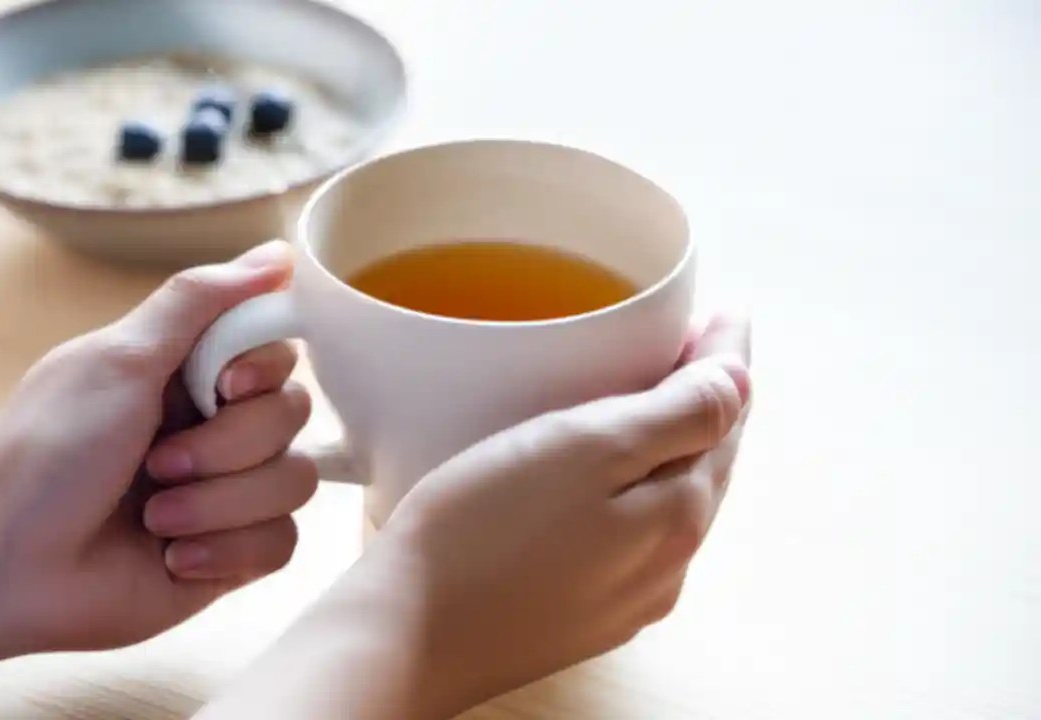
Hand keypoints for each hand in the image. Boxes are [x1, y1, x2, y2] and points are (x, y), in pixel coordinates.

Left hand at [0, 240, 316, 651]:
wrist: (4, 567)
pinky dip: (224, 551)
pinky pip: (281, 542)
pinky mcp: (230, 556)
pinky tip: (171, 558)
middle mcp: (212, 428)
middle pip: (292, 416)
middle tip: (157, 463)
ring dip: (219, 503)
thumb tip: (279, 252)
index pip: (277, 351)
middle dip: (226, 446)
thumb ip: (200, 300)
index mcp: (185, 374)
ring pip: (293, 482)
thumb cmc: (46, 455)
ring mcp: (224, 494)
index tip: (227, 384)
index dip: (264, 369)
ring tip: (154, 517)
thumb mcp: (119, 358)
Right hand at [197, 316, 750, 719]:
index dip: (726, 359)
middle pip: (704, 464)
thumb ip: (674, 417)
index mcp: (678, 516)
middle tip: (691, 343)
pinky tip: (603, 478)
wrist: (406, 633)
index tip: (723, 311)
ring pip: (669, 504)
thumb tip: (740, 381)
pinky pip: (629, 537)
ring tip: (651, 398)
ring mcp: (626, 598)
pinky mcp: (581, 615)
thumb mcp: (584, 448)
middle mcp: (667, 565)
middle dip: (705, 401)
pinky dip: (634, 492)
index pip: (724, 418)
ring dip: (672, 449)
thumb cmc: (481, 530)